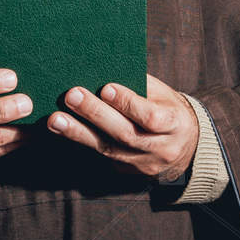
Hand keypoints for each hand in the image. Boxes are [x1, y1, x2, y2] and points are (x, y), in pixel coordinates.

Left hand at [44, 74, 197, 182]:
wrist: (184, 148)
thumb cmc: (168, 110)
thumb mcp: (164, 95)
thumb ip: (140, 85)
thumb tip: (105, 68)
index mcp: (174, 125)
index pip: (151, 117)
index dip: (128, 103)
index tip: (106, 87)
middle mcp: (159, 148)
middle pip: (125, 134)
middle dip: (96, 114)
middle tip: (71, 95)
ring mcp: (142, 164)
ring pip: (108, 149)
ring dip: (78, 132)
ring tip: (55, 119)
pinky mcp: (125, 171)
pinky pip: (100, 155)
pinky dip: (80, 140)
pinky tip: (61, 129)